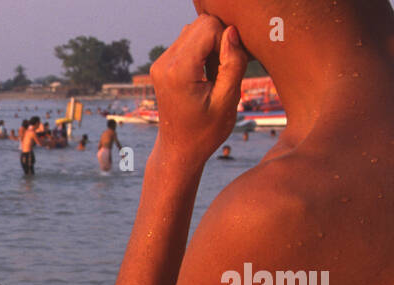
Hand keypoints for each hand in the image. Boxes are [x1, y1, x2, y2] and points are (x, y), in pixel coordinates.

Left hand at [149, 15, 248, 165]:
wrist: (178, 150)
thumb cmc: (205, 132)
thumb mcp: (227, 100)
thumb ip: (233, 63)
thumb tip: (232, 31)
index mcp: (178, 71)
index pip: (209, 27)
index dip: (227, 42)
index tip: (229, 68)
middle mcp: (164, 62)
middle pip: (202, 24)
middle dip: (219, 41)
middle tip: (222, 73)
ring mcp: (160, 62)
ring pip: (196, 30)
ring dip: (212, 47)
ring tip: (213, 76)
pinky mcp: (163, 64)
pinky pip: (189, 41)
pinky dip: (203, 51)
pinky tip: (205, 76)